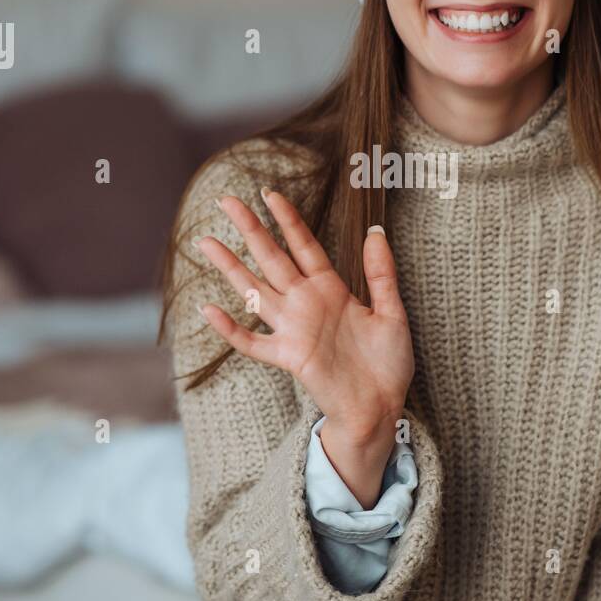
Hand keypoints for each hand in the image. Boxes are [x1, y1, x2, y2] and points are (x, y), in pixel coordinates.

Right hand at [192, 188, 414, 505]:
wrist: (381, 406)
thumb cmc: (388, 363)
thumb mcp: (393, 312)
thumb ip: (382, 273)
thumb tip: (375, 231)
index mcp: (331, 289)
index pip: (304, 245)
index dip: (287, 220)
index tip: (270, 194)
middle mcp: (307, 304)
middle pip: (272, 258)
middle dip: (250, 229)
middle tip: (227, 200)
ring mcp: (294, 329)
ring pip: (255, 290)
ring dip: (231, 267)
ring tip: (207, 242)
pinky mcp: (289, 357)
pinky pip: (253, 342)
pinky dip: (231, 328)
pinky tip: (210, 310)